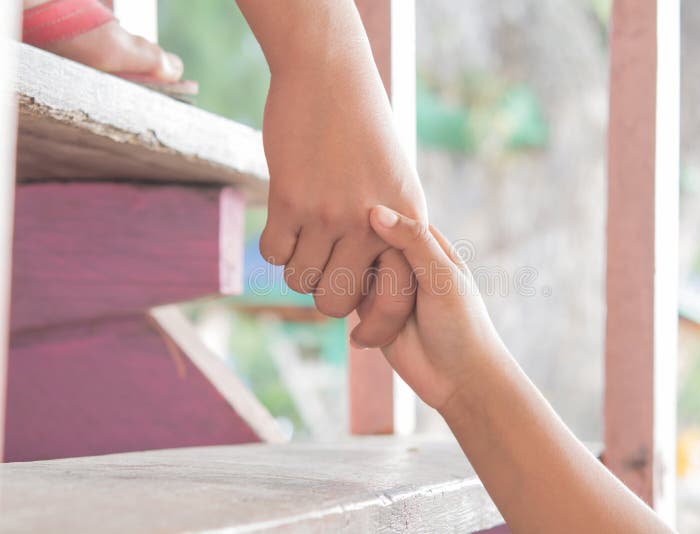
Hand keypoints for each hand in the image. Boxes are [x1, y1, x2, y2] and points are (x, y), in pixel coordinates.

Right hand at [260, 63, 426, 346]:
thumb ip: (396, 232)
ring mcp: (330, 213)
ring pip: (299, 281)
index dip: (376, 324)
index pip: (396, 300)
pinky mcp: (290, 200)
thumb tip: (377, 283)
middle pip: (336, 301)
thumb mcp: (397, 181)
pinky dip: (275, 246)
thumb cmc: (365, 130)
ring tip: (303, 239)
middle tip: (322, 271)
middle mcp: (372, 224)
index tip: (359, 327)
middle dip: (324, 296)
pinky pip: (273, 254)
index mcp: (408, 222)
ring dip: (297, 268)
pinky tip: (285, 221)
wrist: (331, 76)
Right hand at [351, 206, 507, 409]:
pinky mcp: (370, 312)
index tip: (369, 237)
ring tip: (394, 319)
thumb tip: (375, 211)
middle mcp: (403, 262)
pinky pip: (349, 302)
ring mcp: (384, 287)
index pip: (389, 218)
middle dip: (368, 268)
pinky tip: (373, 333)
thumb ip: (412, 242)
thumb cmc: (460, 324)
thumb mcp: (441, 277)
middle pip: (364, 245)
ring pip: (352, 273)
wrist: (457, 380)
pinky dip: (357, 315)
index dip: (374, 225)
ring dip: (363, 296)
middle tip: (388, 292)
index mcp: (427, 244)